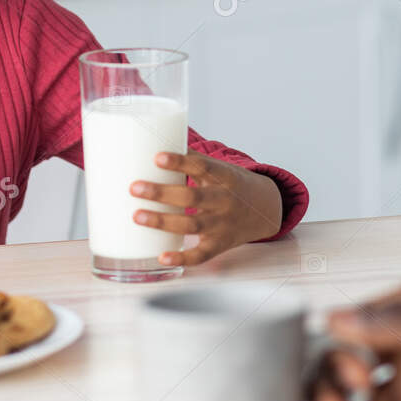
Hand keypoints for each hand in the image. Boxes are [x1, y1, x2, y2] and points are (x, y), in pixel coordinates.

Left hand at [129, 151, 283, 267]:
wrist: (267, 209)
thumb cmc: (234, 185)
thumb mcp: (222, 169)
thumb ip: (194, 160)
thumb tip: (159, 142)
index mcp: (225, 177)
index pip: (202, 167)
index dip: (179, 162)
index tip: (156, 158)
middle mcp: (225, 201)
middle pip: (192, 197)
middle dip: (161, 193)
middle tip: (134, 188)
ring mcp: (223, 225)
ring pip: (191, 225)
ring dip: (162, 221)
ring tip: (137, 215)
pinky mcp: (220, 245)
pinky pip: (201, 255)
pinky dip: (182, 258)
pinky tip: (161, 257)